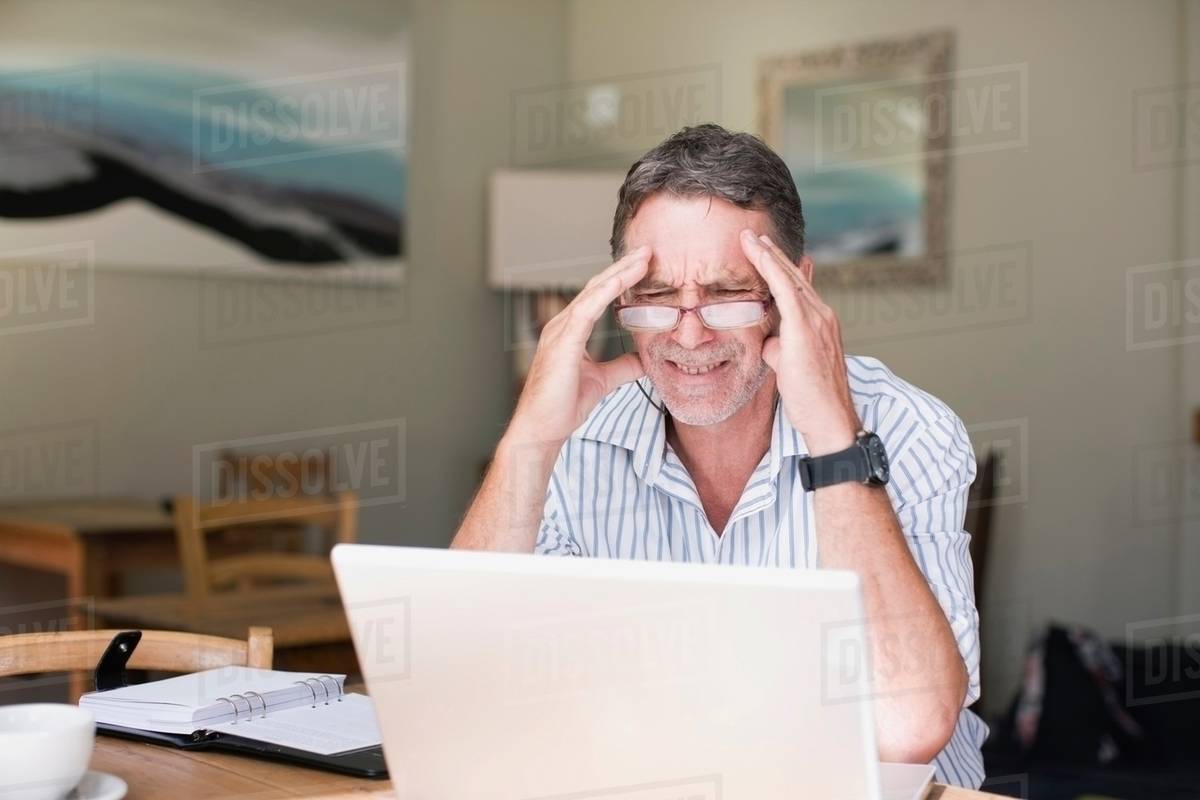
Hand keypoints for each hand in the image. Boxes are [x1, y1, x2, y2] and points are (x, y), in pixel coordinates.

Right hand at [506, 245, 651, 451]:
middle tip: (647, 251)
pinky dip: (603, 294)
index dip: (621, 279)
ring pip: (592, 293)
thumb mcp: (603, 380)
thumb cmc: (562, 406)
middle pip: (596, 287)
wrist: (541, 430)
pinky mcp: (562, 344)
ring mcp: (559, 332)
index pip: (599, 296)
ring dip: (618, 274)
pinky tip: (620, 282)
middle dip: (623, 268)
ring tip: (641, 260)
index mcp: (571, 331)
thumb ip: (623, 366)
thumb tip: (644, 360)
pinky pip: (584, 312)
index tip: (645, 265)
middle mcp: (562, 325)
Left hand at [739, 230, 859, 454]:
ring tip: (750, 239)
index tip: (764, 251)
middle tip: (753, 236)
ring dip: (768, 256)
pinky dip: (772, 269)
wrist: (830, 420)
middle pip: (794, 277)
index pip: (796, 288)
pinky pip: (787, 290)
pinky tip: (759, 255)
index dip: (779, 268)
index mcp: (819, 323)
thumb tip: (768, 342)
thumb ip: (779, 348)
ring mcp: (818, 320)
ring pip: (790, 278)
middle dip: (772, 254)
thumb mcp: (788, 366)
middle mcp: (822, 316)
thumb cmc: (810, 400)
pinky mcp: (807, 329)